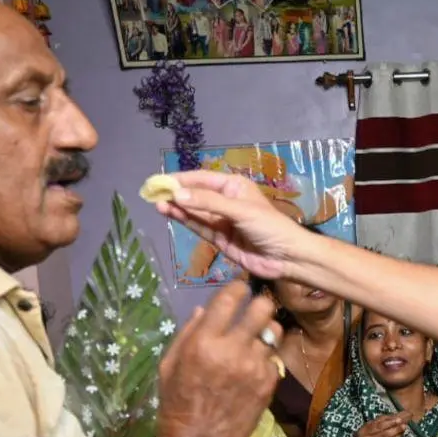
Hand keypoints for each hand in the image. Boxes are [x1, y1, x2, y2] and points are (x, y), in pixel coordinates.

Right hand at [152, 282, 282, 436]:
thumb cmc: (177, 403)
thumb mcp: (169, 365)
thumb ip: (188, 333)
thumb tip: (206, 308)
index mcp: (203, 342)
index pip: (229, 299)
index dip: (239, 286)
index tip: (242, 283)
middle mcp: (231, 350)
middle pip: (262, 308)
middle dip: (260, 303)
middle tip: (257, 307)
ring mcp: (253, 367)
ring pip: (274, 332)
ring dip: (267, 330)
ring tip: (257, 337)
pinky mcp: (268, 384)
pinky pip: (274, 359)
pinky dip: (266, 359)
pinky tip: (254, 367)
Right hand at [153, 169, 307, 279]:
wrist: (286, 257)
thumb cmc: (269, 226)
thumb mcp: (239, 210)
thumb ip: (208, 203)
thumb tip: (177, 194)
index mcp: (233, 186)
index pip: (202, 179)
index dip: (181, 179)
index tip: (160, 180)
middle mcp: (226, 201)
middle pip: (195, 194)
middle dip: (175, 193)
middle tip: (151, 193)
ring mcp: (222, 220)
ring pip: (194, 211)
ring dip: (177, 207)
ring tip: (157, 203)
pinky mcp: (219, 238)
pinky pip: (199, 226)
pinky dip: (184, 220)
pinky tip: (170, 213)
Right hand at [347, 412, 410, 436]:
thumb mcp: (364, 431)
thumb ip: (375, 424)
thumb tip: (391, 417)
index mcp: (362, 432)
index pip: (377, 425)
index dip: (389, 421)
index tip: (398, 418)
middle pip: (383, 433)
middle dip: (395, 427)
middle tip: (403, 423)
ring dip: (397, 434)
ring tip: (404, 428)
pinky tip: (400, 436)